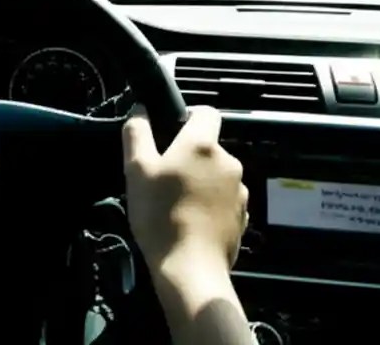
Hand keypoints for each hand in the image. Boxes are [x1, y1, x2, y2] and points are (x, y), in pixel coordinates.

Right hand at [122, 105, 247, 273]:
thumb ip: (136, 134)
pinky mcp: (243, 216)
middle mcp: (228, 161)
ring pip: (217, 175)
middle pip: (208, 148)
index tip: (169, 136)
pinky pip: (224, 200)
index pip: (205, 112)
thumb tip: (140, 111)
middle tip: (163, 178)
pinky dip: (210, 205)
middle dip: (189, 157)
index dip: (187, 118)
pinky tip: (192, 222)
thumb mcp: (136, 171)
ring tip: (176, 205)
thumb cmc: (160, 215)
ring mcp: (240, 190)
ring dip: (201, 182)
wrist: (190, 268)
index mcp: (203, 145)